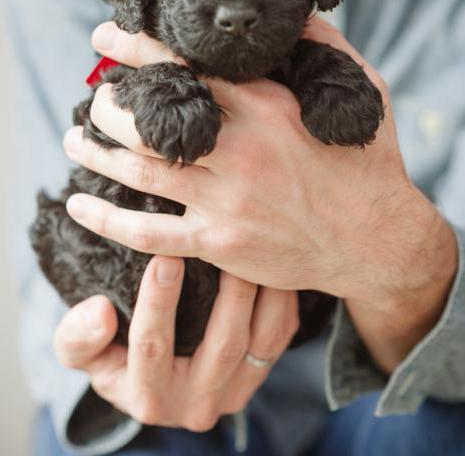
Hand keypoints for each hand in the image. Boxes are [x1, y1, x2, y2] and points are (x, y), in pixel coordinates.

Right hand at [54, 256, 298, 428]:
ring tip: (255, 252)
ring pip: (259, 343)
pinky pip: (280, 338)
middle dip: (225, 294)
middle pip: (220, 346)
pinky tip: (272, 266)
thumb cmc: (112, 354)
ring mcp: (235, 392)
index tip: (164, 257)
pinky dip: (280, 301)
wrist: (156, 377)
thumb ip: (79, 337)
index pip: (152, 348)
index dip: (158, 302)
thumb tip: (99, 311)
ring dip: (260, 295)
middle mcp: (197, 404)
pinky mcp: (259, 375)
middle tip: (225, 246)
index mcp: (149, 398)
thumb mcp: (84, 352)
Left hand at [64, 18, 456, 370]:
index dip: (135, 50)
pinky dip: (107, 220)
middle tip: (94, 99)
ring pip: (140, 170)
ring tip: (72, 138)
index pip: (184, 69)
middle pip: (149, 120)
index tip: (103, 38)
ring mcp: (225, 199)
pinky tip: (80, 205)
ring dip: (97, 153)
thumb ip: (323, 46)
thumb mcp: (358, 91)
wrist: (376, 239)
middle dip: (109, 105)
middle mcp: (238, 150)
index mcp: (265, 107)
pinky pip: (149, 233)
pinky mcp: (220, 242)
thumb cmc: (365, 161)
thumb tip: (292, 14)